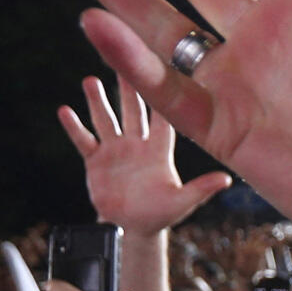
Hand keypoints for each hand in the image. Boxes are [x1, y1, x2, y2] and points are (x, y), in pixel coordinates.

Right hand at [61, 74, 233, 234]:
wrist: (134, 227)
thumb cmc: (162, 214)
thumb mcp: (184, 202)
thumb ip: (201, 190)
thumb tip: (226, 180)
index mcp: (160, 150)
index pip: (162, 119)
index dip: (162, 98)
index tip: (162, 71)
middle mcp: (137, 144)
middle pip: (133, 110)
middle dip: (128, 88)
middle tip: (123, 62)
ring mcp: (116, 150)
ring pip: (106, 119)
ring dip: (98, 101)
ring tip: (90, 81)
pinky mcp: (96, 161)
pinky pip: (84, 140)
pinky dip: (74, 127)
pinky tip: (65, 111)